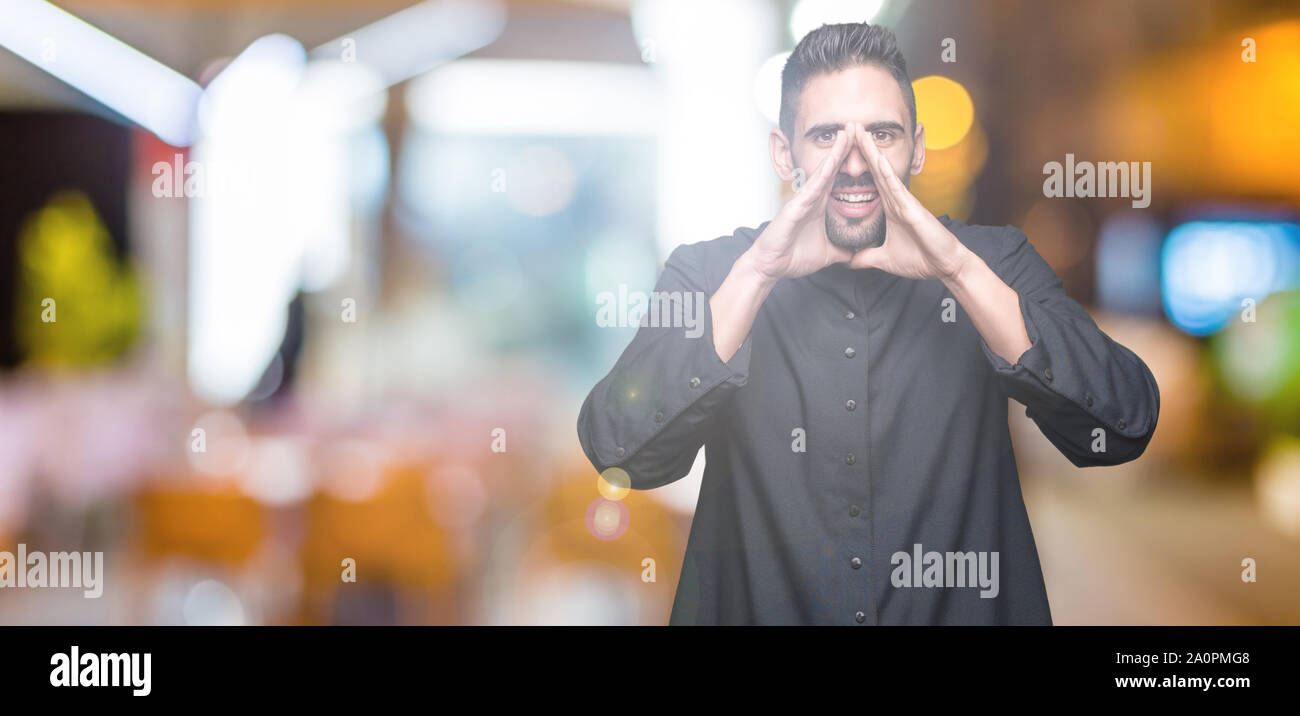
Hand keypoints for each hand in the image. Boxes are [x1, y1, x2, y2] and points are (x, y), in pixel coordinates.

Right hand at [746, 127, 855, 281]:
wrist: (772, 266)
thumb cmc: (794, 256)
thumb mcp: (828, 253)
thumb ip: (842, 250)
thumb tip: (858, 254)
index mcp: (821, 206)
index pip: (840, 179)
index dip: (852, 163)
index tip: (867, 148)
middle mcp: (813, 198)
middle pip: (833, 168)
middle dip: (845, 148)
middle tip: (858, 127)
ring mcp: (804, 199)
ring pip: (824, 170)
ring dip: (836, 151)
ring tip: (848, 132)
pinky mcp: (796, 205)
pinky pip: (813, 185)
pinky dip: (824, 171)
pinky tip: (834, 158)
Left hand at [847, 123, 972, 280]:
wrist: (943, 266)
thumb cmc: (919, 259)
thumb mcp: (884, 258)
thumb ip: (867, 256)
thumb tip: (850, 260)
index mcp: (889, 209)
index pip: (869, 181)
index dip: (857, 164)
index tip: (842, 150)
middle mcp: (896, 200)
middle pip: (875, 168)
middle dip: (862, 147)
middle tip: (849, 125)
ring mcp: (904, 201)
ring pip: (884, 171)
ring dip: (871, 151)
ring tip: (859, 131)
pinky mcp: (911, 208)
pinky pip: (896, 186)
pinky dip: (886, 172)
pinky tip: (876, 158)